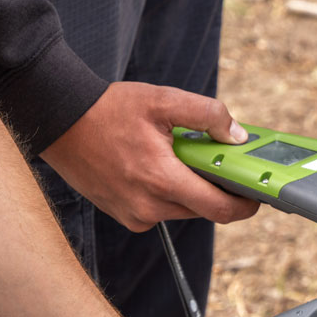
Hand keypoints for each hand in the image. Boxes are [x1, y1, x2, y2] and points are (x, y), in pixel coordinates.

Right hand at [39, 81, 259, 230]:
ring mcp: (135, 215)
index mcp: (162, 181)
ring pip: (182, 209)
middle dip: (216, 188)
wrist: (60, 122)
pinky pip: (160, 210)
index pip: (220, 209)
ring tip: (177, 156)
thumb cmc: (108, 110)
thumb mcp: (163, 100)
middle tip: (217, 161)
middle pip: (203, 209)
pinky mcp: (125, 216)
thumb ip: (207, 115)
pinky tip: (154, 166)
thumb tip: (237, 136)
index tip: (257, 194)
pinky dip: (167, 192)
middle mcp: (149, 207)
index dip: (245, 204)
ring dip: (190, 188)